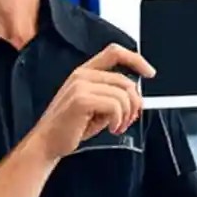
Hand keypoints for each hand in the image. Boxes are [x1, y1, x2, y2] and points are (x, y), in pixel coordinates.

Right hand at [28, 44, 154, 161]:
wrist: (47, 142)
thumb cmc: (69, 127)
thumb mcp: (94, 106)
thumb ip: (112, 95)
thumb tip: (136, 97)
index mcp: (84, 72)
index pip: (114, 53)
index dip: (136, 59)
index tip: (150, 73)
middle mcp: (82, 75)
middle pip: (125, 80)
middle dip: (134, 103)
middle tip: (129, 119)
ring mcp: (80, 86)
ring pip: (123, 95)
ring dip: (126, 115)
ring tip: (117, 126)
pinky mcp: (81, 100)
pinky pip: (115, 105)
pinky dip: (119, 120)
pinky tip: (111, 129)